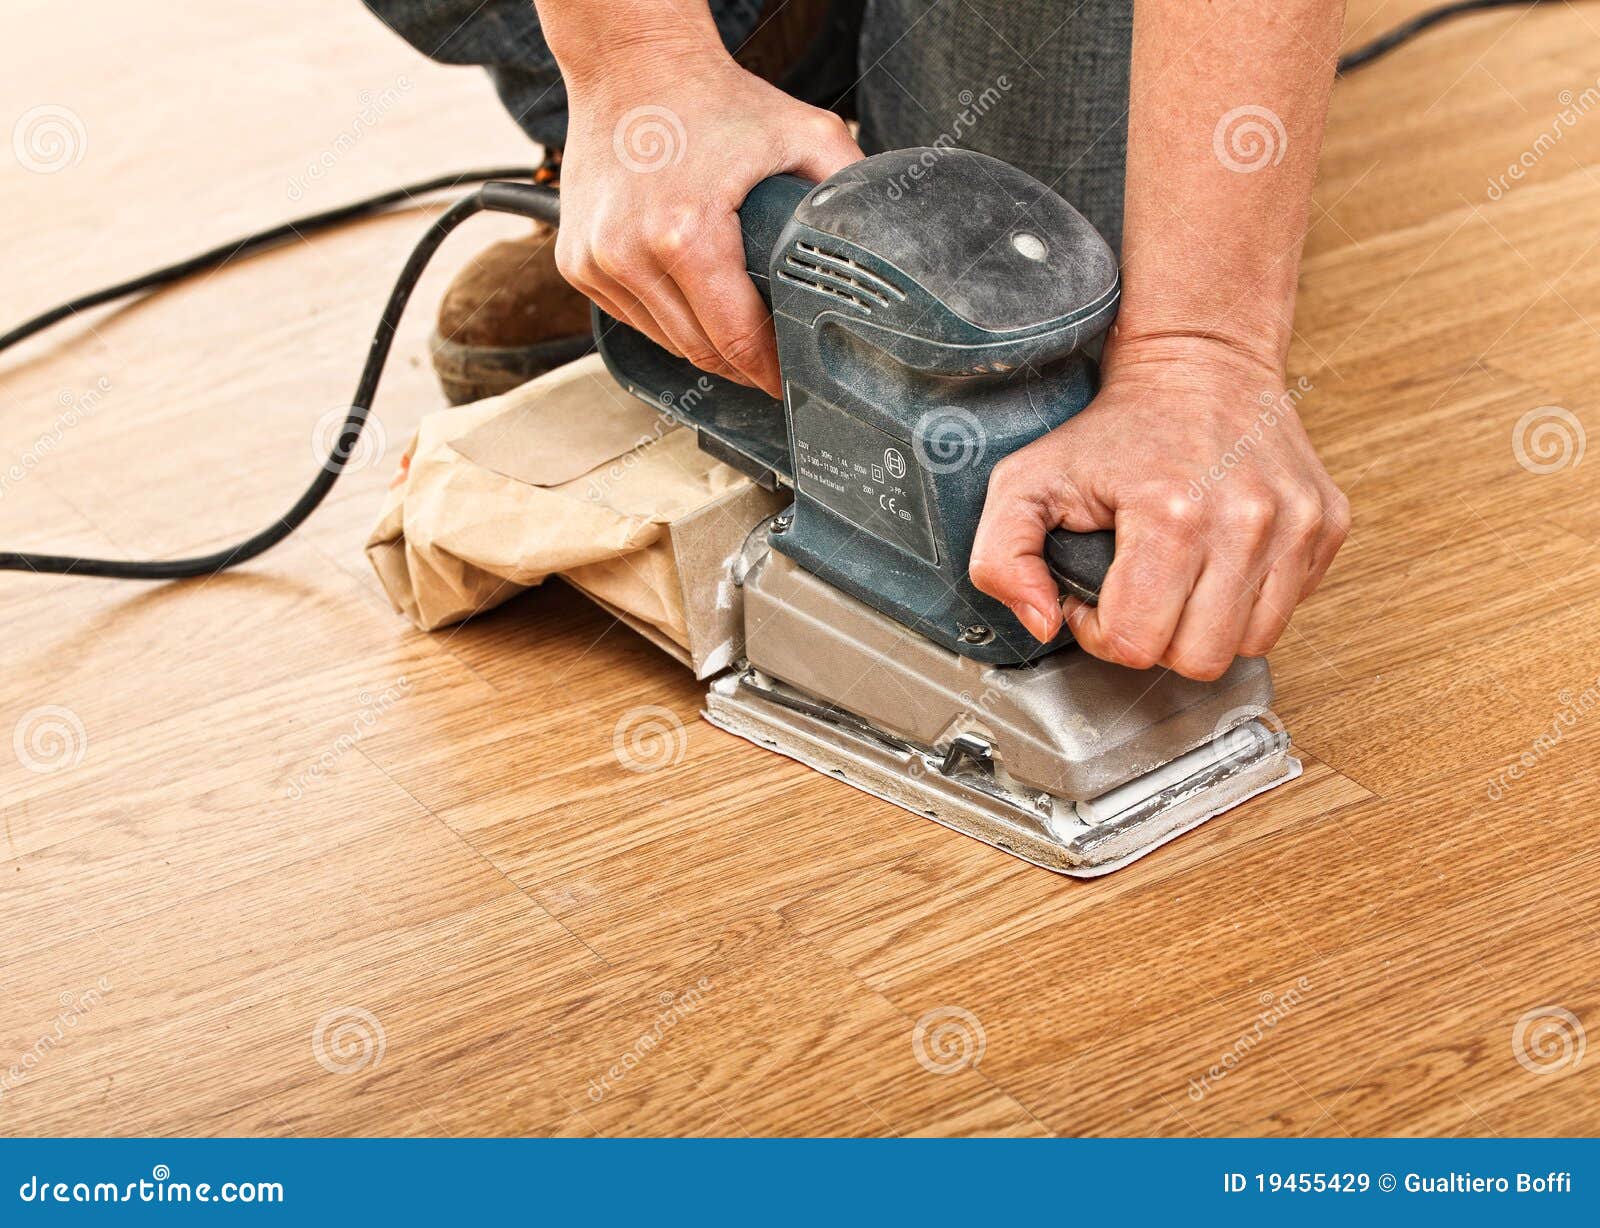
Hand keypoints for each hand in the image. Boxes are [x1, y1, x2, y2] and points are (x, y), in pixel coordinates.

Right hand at [555, 52, 862, 395]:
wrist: (629, 61)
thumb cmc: (708, 96)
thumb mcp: (804, 133)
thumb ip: (847, 187)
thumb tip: (883, 239)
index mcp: (686, 234)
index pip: (736, 340)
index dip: (769, 372)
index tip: (788, 384)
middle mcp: (630, 254)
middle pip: (700, 352)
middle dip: (741, 365)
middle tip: (770, 363)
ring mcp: (596, 262)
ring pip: (665, 342)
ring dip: (702, 345)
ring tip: (733, 330)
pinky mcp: (577, 264)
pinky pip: (631, 319)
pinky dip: (664, 318)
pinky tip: (688, 296)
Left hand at [968, 338, 1349, 679]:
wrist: (1200, 361)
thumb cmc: (1113, 428)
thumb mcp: (1025, 481)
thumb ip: (1000, 559)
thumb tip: (1043, 623)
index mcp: (1171, 515)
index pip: (1136, 643)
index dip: (1101, 630)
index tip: (1097, 591)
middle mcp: (1247, 522)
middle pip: (1197, 658)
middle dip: (1155, 637)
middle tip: (1136, 591)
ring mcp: (1297, 525)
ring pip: (1249, 646)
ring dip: (1204, 627)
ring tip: (1176, 580)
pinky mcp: (1327, 525)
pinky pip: (1286, 611)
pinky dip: (1246, 602)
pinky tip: (1217, 562)